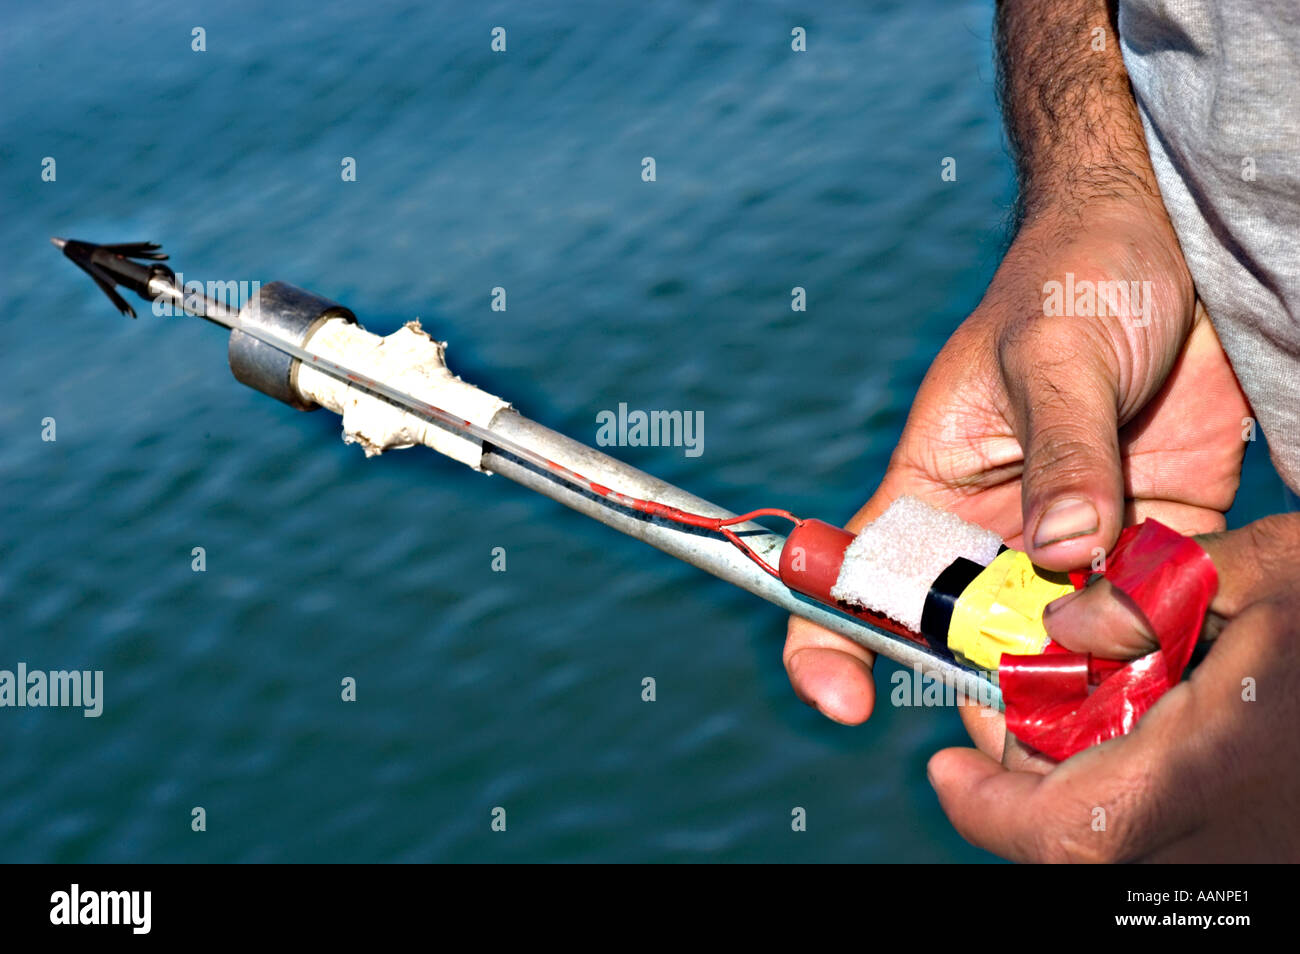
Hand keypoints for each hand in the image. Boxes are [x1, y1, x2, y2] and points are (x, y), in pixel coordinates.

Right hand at [784, 206, 1249, 746]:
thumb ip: (1063, 451)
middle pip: (971, 640)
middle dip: (991, 694)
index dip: (831, 644)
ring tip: (1120, 703)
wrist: (1174, 245)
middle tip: (1032, 735)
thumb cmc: (1076, 276)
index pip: (859, 576)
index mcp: (933, 486)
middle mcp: (996, 528)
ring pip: (1067, 645)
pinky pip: (1159, 612)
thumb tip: (1063, 552)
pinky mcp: (1157, 537)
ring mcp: (1076, 541)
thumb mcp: (1057, 354)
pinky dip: (1170, 643)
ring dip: (1088, 682)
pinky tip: (1184, 654)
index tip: (843, 702)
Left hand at [927, 514, 1299, 861]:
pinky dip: (1121, 795)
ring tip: (1065, 712)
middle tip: (1006, 714)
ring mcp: (1253, 854)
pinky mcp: (1265, 848)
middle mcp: (1229, 835)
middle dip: (1018, 786)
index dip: (986, 811)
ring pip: (1115, 850)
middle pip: (1076, 849)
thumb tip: (1060, 632)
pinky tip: (1133, 731)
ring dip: (1067, 791)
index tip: (945, 763)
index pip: (1066, 837)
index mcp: (1217, 765)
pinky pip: (1164, 840)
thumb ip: (1150, 594)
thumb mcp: (1270, 569)